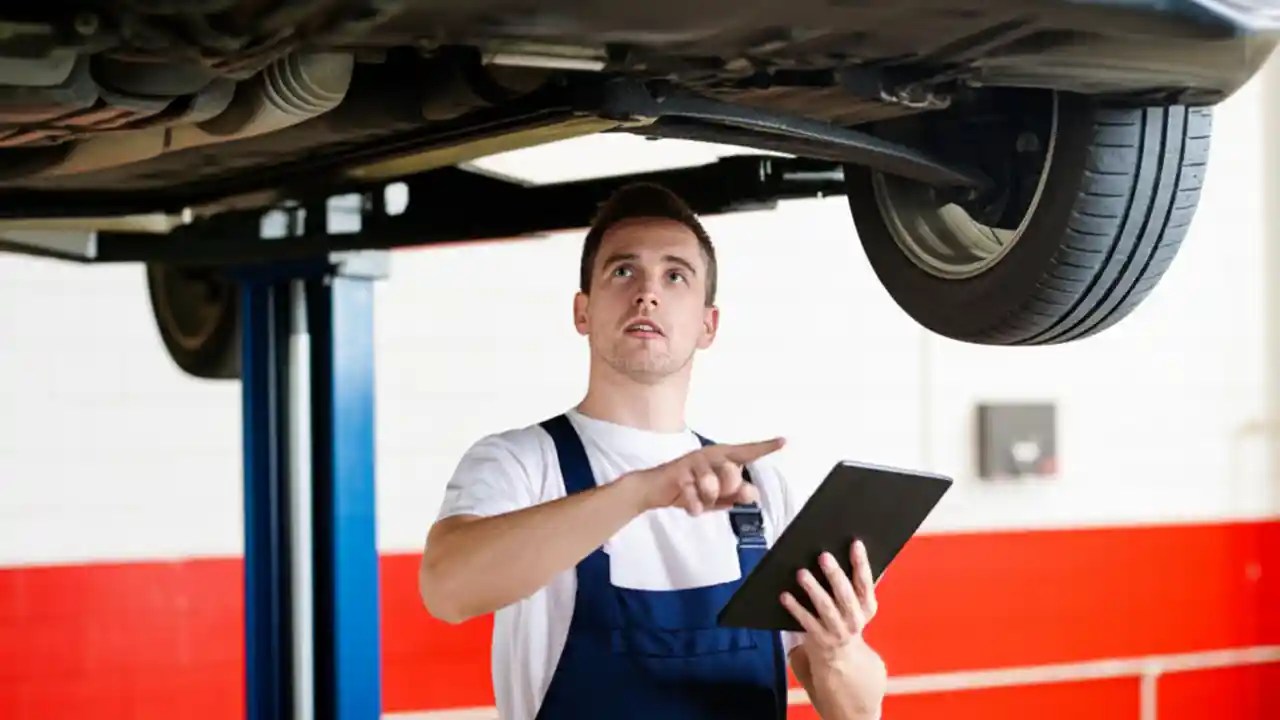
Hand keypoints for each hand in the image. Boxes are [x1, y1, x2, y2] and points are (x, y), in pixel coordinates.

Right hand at [625, 438, 784, 514]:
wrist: (653, 490)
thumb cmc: (688, 489)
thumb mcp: (716, 497)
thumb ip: (735, 496)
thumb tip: (753, 494)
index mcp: (721, 458)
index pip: (746, 453)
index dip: (765, 448)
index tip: (783, 442)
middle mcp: (709, 455)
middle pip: (733, 474)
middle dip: (727, 490)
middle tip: (715, 496)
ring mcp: (693, 463)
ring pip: (713, 486)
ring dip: (707, 500)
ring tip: (699, 499)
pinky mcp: (678, 473)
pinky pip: (694, 496)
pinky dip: (694, 507)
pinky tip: (691, 507)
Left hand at [782, 540, 886, 713]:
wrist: (843, 665)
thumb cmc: (846, 624)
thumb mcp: (857, 606)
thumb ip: (854, 585)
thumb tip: (846, 551)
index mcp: (866, 607)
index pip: (866, 582)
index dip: (862, 563)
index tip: (855, 543)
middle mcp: (854, 620)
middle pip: (846, 595)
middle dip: (835, 575)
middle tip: (823, 555)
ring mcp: (837, 632)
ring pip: (827, 609)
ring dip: (814, 590)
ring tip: (801, 573)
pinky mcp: (819, 641)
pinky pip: (806, 623)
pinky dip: (796, 609)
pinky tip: (784, 595)